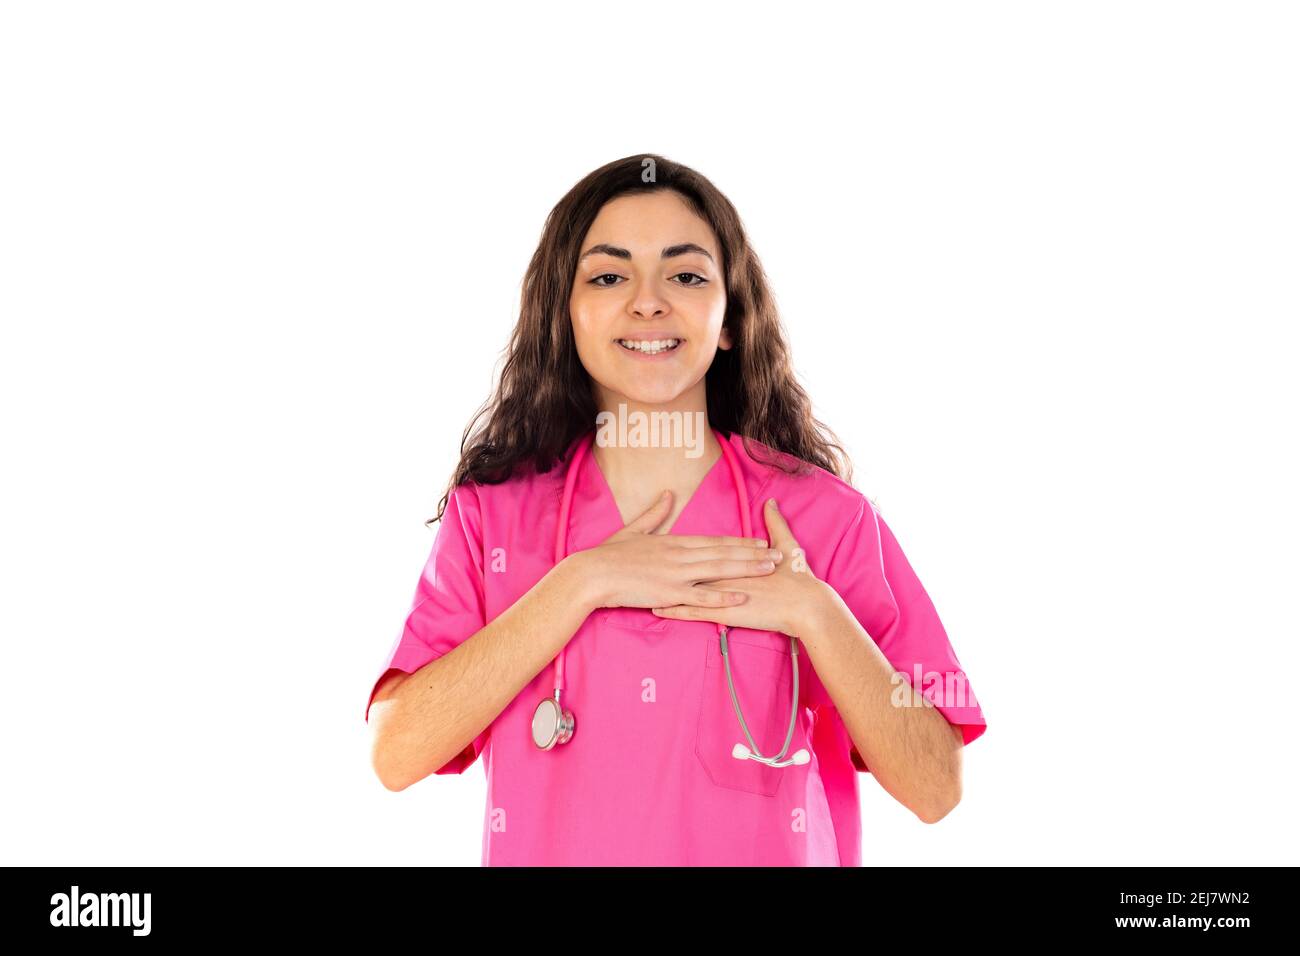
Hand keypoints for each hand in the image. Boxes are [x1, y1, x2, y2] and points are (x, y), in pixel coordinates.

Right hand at [570, 489, 783, 610]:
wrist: (591, 574)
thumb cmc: (608, 555)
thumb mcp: (633, 530)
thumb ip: (654, 514)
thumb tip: (667, 494)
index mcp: (673, 541)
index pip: (714, 540)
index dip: (739, 541)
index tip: (760, 540)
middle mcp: (680, 555)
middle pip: (724, 553)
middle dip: (754, 554)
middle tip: (779, 555)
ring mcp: (676, 574)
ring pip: (719, 570)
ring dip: (747, 569)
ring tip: (770, 569)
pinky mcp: (669, 593)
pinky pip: (701, 595)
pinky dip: (723, 595)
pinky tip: (742, 595)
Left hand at [650, 497, 833, 636]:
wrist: (807, 605)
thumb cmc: (799, 578)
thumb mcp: (787, 545)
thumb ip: (776, 525)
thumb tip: (771, 503)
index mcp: (734, 558)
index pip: (706, 548)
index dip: (685, 546)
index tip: (667, 541)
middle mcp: (723, 573)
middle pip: (690, 565)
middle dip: (666, 563)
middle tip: (643, 560)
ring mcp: (721, 594)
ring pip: (685, 589)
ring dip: (663, 587)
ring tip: (641, 583)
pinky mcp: (724, 613)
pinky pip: (693, 613)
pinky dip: (674, 611)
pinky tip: (655, 610)